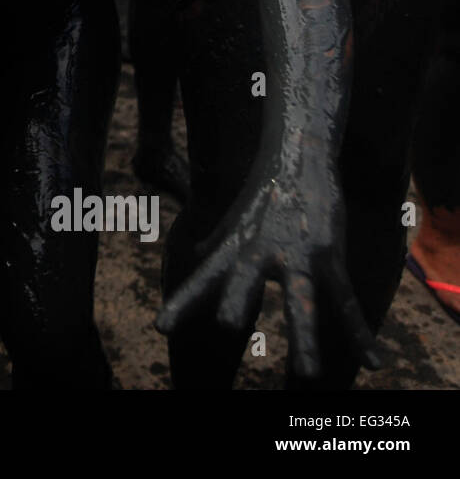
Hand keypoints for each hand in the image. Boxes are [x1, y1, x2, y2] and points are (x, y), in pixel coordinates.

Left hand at [156, 161, 380, 378]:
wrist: (300, 158)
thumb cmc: (264, 194)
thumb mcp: (235, 219)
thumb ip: (214, 242)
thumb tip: (196, 254)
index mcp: (233, 248)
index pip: (202, 279)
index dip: (182, 303)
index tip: (160, 327)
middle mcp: (260, 252)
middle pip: (245, 279)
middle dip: (238, 298)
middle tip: (228, 323)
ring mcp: (297, 255)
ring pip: (302, 300)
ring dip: (306, 338)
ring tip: (309, 376)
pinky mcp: (329, 256)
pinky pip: (345, 301)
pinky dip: (359, 333)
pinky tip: (373, 363)